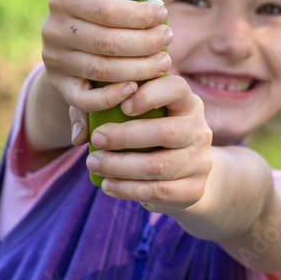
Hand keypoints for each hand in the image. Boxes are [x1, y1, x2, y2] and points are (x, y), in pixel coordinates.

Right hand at [41, 0, 172, 144]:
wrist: (76, 30)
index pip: (110, 11)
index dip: (143, 16)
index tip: (165, 14)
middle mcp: (52, 28)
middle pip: (110, 44)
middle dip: (147, 44)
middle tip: (169, 40)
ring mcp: (53, 59)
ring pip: (103, 71)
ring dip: (140, 69)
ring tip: (164, 61)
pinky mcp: (58, 86)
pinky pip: (85, 100)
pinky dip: (114, 96)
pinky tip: (136, 87)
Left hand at [85, 75, 213, 213]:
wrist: (182, 177)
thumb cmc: (148, 137)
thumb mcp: (133, 118)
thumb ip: (102, 113)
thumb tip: (80, 134)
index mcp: (188, 104)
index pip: (177, 88)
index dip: (150, 94)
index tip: (123, 105)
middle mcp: (200, 130)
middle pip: (166, 132)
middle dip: (125, 136)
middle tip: (96, 139)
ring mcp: (200, 162)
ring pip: (159, 166)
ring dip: (120, 166)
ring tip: (93, 163)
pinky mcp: (194, 190)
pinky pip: (158, 191)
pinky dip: (128, 189)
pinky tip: (107, 185)